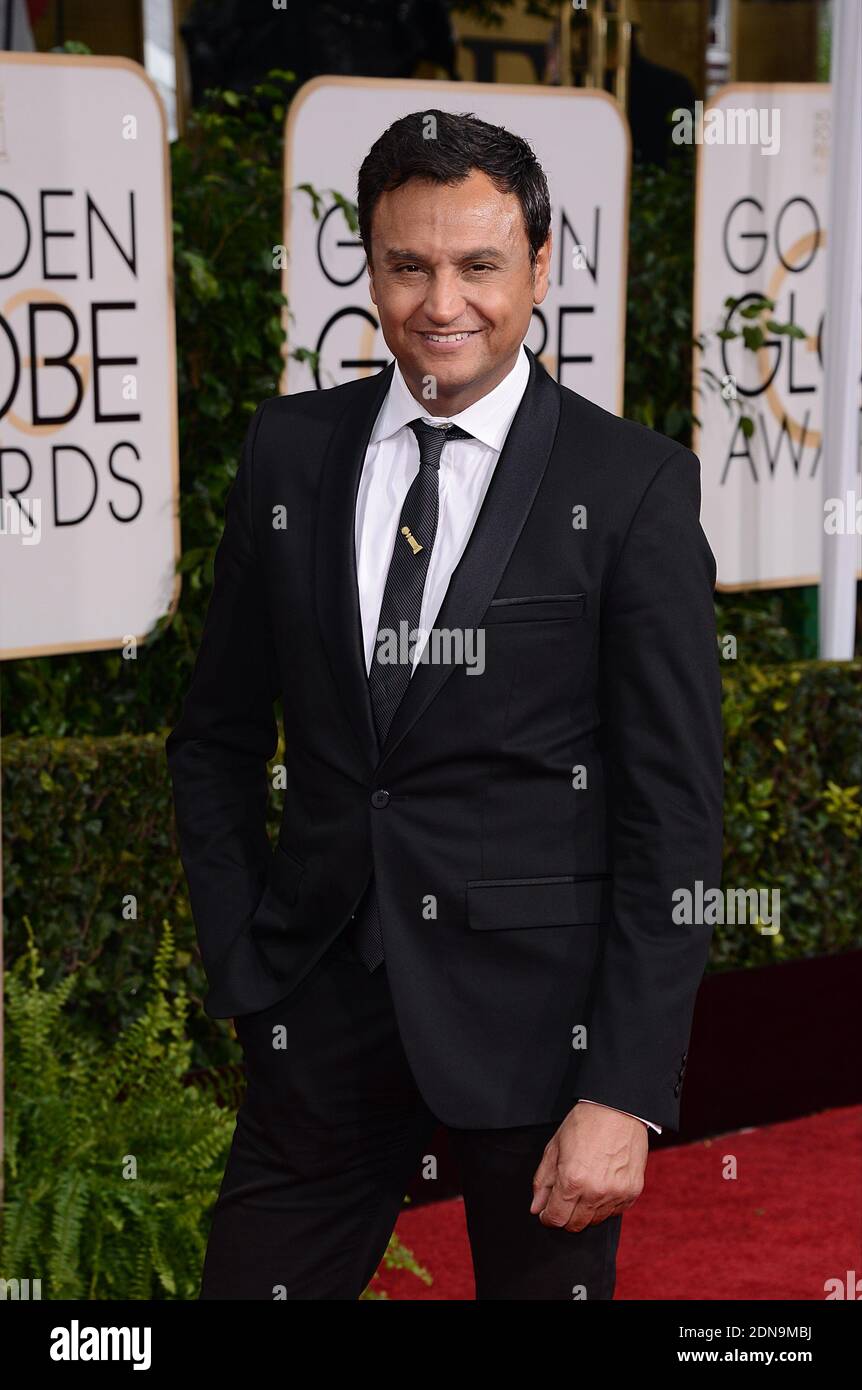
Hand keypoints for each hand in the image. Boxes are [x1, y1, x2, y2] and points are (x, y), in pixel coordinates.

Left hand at [530, 1101, 647, 1231]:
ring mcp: (616, 1193)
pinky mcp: (632, 1191)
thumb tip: (536, 1208)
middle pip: (576, 1225)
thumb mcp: (554, 1147)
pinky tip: (601, 1185)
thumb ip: (543, 1181)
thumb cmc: (584, 1124)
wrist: (618, 1109)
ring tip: (585, 1187)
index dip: (548, 1217)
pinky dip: (606, 1205)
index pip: (556, 1219)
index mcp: (572, 1181)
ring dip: (586, 1211)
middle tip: (565, 1199)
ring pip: (596, 1220)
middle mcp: (595, 1192)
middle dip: (565, 1216)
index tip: (547, 1212)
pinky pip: (615, 1212)